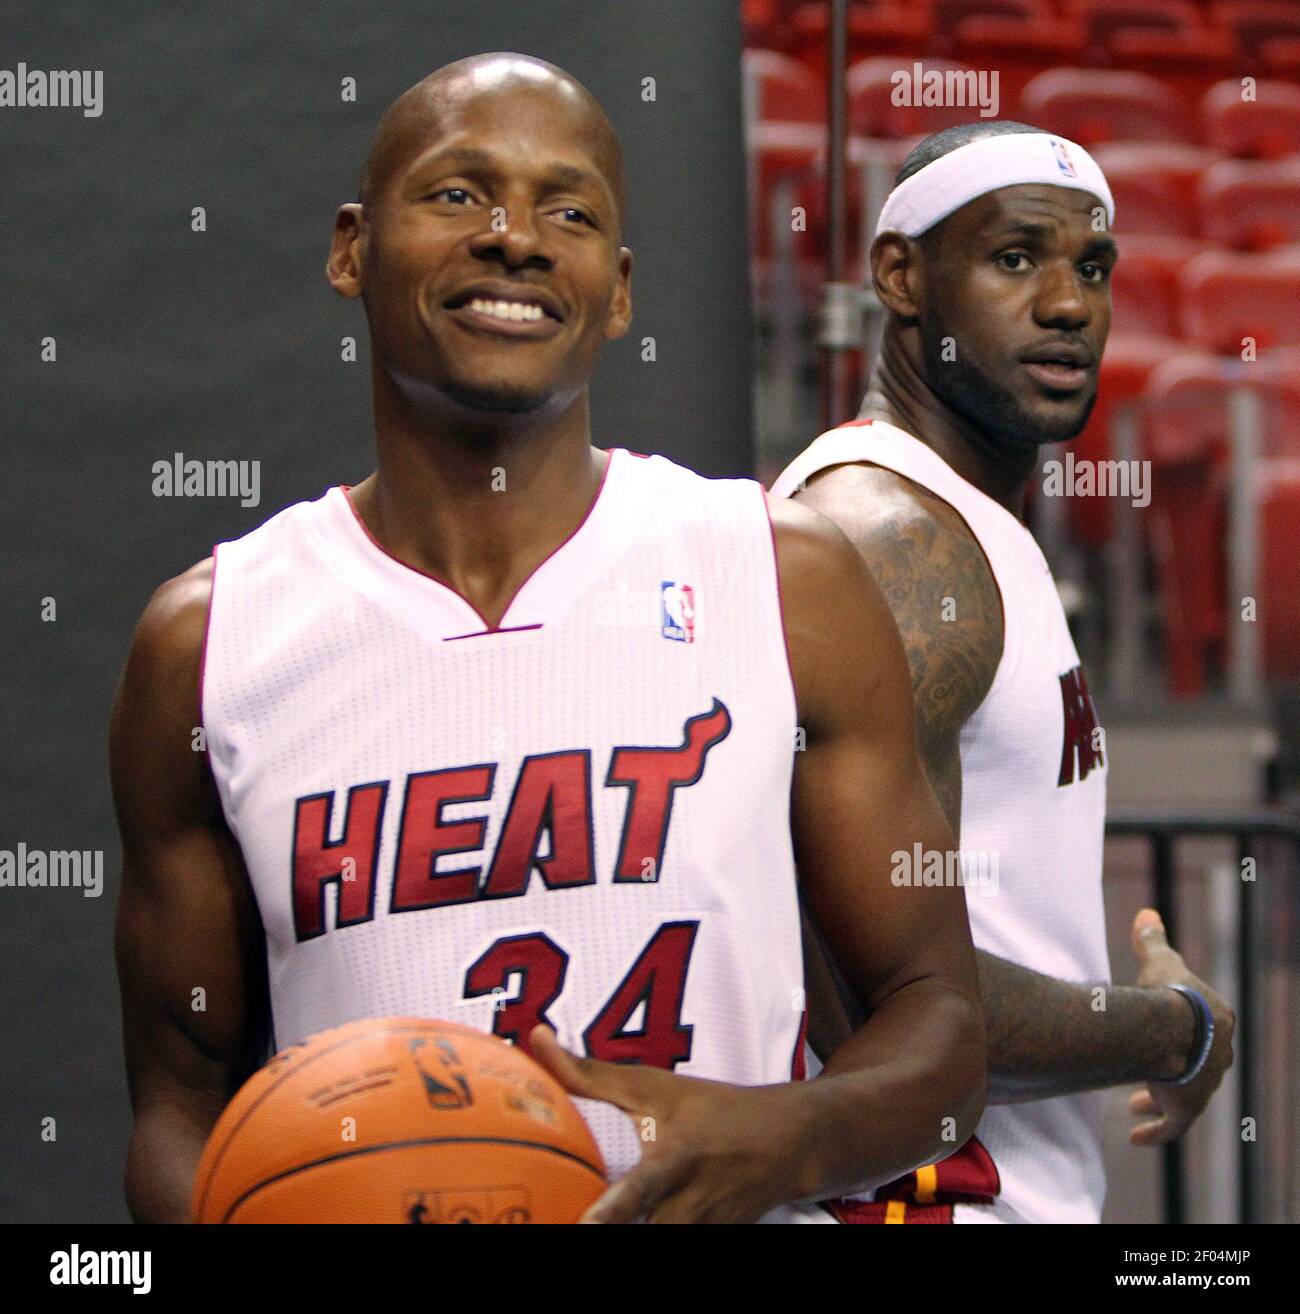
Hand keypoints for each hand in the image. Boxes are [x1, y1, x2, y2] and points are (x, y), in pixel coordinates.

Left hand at [528, 1025, 809, 1221]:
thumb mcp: (654, 1087)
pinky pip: (669, 1247)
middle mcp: (689, 1205)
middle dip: (611, 1232)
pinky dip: (648, 1237)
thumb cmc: (712, 1110)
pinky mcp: (711, 1246)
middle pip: (649, 1235)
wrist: (790, 1144)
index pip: (639, 1192)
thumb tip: (536, 1040)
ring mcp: (703, 1232)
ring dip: (628, 1235)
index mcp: (676, 1159)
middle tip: (575, 1225)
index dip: (610, 1214)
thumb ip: (590, 1074)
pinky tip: (609, 1224)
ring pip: (659, 1244)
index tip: (584, 1227)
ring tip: (587, 1226)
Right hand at [1127, 909, 1234, 1146]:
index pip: (1208, 1030)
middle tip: (1153, 1072)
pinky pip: (1171, 1127)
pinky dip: (1154, 1131)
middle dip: (1174, 1070)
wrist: (1169, 1027)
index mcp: (1220, 1022)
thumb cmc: (1168, 991)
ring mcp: (1204, 1086)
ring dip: (1158, 1099)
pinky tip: (1134, 1136)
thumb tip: (1148, 914)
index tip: (1165, 1033)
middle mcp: (1218, 1059)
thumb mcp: (1160, 961)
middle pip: (1198, 1067)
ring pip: (1184, 1098)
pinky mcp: (1185, 1109)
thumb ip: (1153, 941)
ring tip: (1135, 1104)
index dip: (1187, 1032)